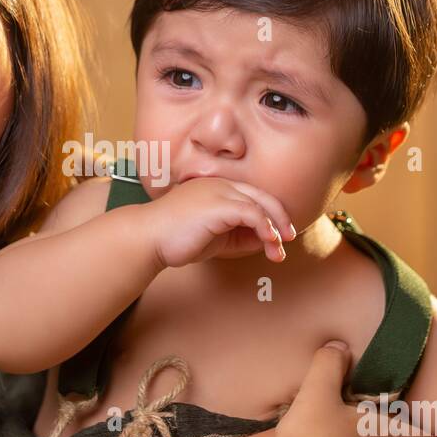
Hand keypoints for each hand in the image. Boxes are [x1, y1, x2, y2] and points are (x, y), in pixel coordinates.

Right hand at [141, 176, 296, 267]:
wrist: (147, 238)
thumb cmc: (175, 239)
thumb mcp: (213, 237)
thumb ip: (236, 234)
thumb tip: (263, 241)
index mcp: (216, 188)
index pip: (252, 196)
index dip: (271, 214)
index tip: (278, 236)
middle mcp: (219, 184)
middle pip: (262, 196)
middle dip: (280, 219)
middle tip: (289, 239)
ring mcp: (219, 191)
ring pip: (260, 205)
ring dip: (275, 230)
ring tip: (278, 251)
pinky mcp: (219, 204)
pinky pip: (252, 213)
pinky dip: (265, 228)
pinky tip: (268, 243)